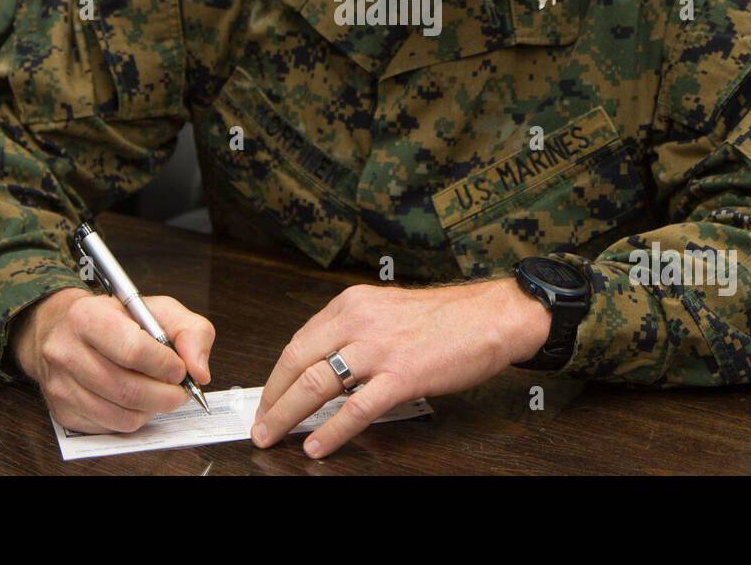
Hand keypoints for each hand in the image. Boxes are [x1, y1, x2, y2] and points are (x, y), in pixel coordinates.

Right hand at [11, 288, 214, 433]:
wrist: (64, 329)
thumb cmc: (116, 318)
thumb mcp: (159, 309)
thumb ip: (191, 332)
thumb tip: (200, 372)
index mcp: (88, 317)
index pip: (133, 351)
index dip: (165, 365)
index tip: (180, 369)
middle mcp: (67, 352)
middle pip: (127, 389)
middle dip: (166, 396)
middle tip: (180, 391)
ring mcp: (60, 386)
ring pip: (120, 415)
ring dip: (152, 410)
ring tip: (160, 394)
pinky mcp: (62, 412)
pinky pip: (109, 427)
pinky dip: (133, 419)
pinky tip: (137, 402)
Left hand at [251, 277, 550, 457]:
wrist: (490, 316)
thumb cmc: (446, 317)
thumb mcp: (386, 309)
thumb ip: (355, 331)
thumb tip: (325, 364)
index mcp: (352, 304)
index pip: (299, 341)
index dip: (277, 374)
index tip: (267, 394)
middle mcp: (358, 322)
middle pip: (296, 362)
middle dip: (271, 397)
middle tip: (260, 422)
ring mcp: (378, 349)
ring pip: (316, 384)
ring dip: (287, 415)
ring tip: (273, 435)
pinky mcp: (401, 376)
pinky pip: (357, 409)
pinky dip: (332, 431)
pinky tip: (317, 445)